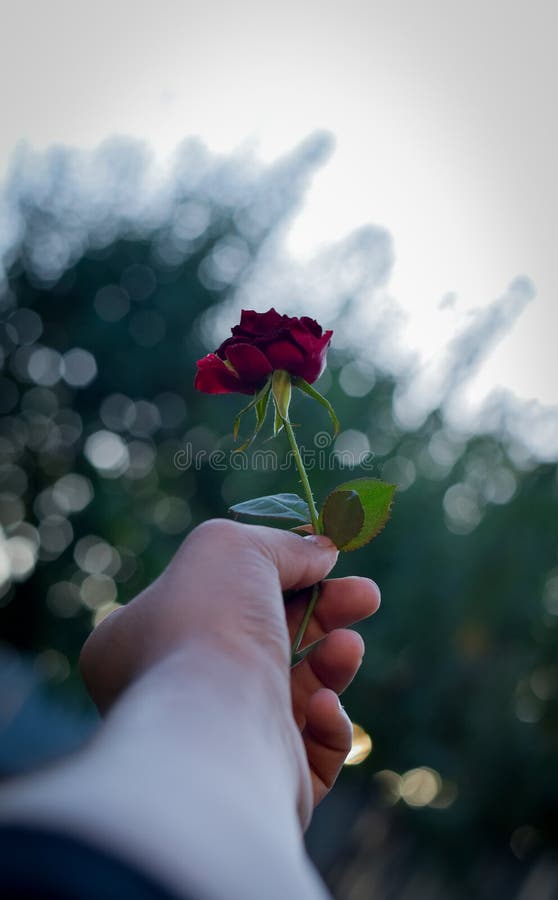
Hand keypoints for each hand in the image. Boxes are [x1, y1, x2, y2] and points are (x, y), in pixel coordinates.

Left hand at [80, 519, 379, 815]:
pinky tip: (325, 706)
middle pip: (267, 641)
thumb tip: (321, 551)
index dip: (277, 573)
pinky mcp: (263, 783)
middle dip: (324, 612)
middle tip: (366, 596)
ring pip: (296, 695)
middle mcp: (180, 692)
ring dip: (333, 663)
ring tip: (349, 647)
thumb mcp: (232, 548)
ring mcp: (223, 742)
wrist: (214, 731)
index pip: (221, 599)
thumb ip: (279, 545)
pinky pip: (312, 751)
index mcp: (146, 638)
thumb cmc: (205, 630)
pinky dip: (329, 724)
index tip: (324, 558)